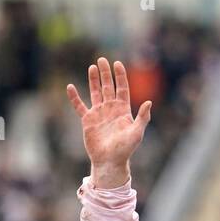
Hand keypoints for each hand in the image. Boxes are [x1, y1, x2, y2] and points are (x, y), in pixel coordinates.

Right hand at [65, 56, 150, 188]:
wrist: (110, 161)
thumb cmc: (125, 149)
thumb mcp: (137, 132)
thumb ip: (143, 117)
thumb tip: (148, 102)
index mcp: (123, 109)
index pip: (122, 88)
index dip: (120, 76)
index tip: (117, 63)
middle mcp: (111, 109)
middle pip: (108, 87)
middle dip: (106, 73)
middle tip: (102, 59)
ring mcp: (99, 113)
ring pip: (95, 92)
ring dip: (94, 80)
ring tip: (92, 67)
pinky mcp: (88, 120)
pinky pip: (80, 106)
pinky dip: (75, 97)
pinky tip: (70, 87)